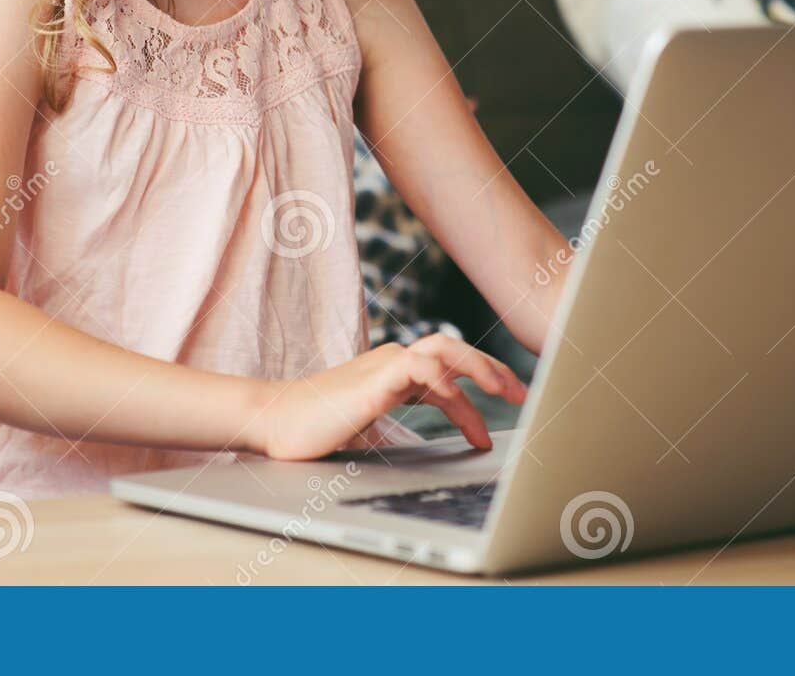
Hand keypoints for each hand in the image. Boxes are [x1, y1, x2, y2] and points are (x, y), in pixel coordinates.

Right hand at [248, 333, 527, 460]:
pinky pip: (419, 368)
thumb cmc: (317, 427)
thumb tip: (431, 444)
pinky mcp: (375, 379)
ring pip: (445, 352)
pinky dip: (444, 382)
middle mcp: (395, 362)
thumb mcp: (370, 426)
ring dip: (480, 369)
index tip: (504, 405)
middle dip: (492, 369)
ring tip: (503, 394)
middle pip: (455, 350)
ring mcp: (386, 366)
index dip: (480, 384)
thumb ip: (400, 423)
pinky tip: (459, 401)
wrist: (275, 423)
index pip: (450, 368)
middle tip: (519, 393)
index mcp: (396, 372)